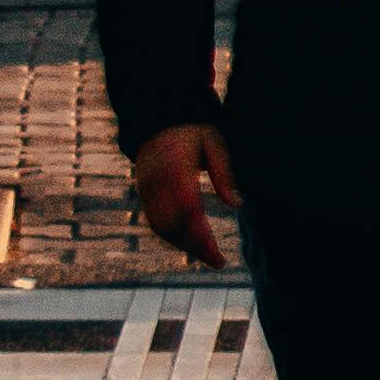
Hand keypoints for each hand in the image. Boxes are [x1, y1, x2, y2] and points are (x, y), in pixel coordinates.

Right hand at [132, 121, 236, 264]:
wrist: (157, 118)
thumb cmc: (192, 131)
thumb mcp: (213, 143)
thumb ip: (224, 173)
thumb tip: (237, 204)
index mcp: (176, 166)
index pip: (188, 210)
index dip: (202, 236)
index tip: (219, 255)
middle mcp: (157, 180)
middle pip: (174, 224)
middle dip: (195, 247)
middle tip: (218, 261)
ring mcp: (146, 187)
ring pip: (162, 227)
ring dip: (184, 245)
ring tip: (207, 256)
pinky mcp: (143, 192)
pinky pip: (155, 221)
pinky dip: (172, 237)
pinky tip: (190, 244)